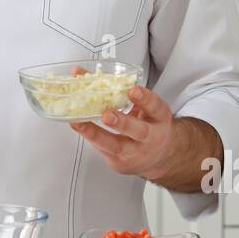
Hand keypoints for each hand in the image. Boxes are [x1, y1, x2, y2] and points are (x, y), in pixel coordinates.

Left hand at [69, 84, 184, 183]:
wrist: (158, 155)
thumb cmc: (148, 124)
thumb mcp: (144, 105)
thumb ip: (120, 90)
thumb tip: (81, 74)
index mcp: (158, 118)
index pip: (155, 107)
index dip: (145, 98)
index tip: (133, 90)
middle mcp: (150, 137)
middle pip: (139, 131)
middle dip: (122, 123)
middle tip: (107, 115)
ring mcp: (135, 153)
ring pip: (116, 146)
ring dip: (96, 134)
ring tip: (80, 123)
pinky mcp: (120, 163)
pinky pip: (103, 150)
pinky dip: (89, 138)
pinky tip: (79, 128)